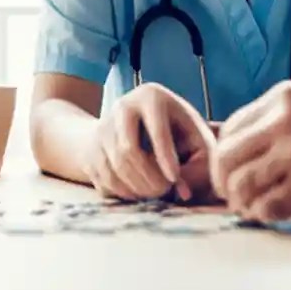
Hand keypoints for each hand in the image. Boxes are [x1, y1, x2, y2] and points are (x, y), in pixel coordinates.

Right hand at [83, 83, 214, 201]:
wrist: (140, 127)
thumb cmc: (178, 133)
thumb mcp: (196, 140)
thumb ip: (199, 164)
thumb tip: (184, 193)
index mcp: (151, 96)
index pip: (156, 131)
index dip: (166, 159)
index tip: (175, 180)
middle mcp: (122, 106)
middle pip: (129, 151)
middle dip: (149, 178)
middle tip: (165, 191)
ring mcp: (102, 126)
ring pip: (114, 167)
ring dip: (137, 188)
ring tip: (155, 192)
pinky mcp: (92, 149)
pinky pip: (104, 179)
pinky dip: (123, 192)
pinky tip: (139, 191)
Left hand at [210, 81, 290, 221]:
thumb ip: (281, 118)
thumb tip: (240, 144)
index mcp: (287, 96)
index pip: (231, 128)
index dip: (224, 154)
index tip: (230, 169)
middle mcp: (286, 122)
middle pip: (228, 158)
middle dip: (224, 181)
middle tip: (232, 195)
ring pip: (242, 186)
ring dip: (242, 201)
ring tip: (252, 206)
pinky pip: (267, 208)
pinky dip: (262, 215)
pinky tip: (270, 214)